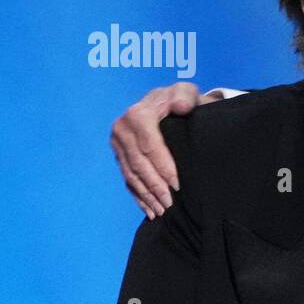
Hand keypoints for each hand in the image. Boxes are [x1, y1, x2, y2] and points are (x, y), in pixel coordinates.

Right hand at [110, 81, 221, 217]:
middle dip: (155, 186)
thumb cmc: (181, 100)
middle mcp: (122, 128)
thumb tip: (181, 107)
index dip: (164, 167)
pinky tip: (149, 210)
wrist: (166, 102)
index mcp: (138, 113)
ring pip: (131, 174)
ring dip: (146, 195)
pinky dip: (138, 197)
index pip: (150, 145)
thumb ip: (185, 96)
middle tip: (170, 205)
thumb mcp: (186, 92)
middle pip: (139, 163)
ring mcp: (117, 143)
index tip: (178, 184)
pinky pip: (127, 179)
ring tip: (162, 211)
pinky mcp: (118, 155)